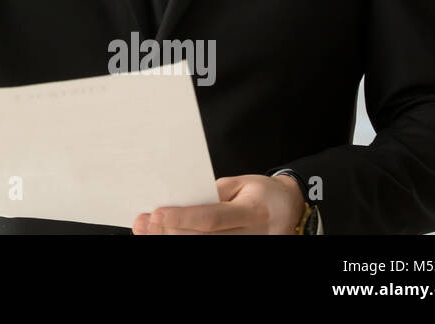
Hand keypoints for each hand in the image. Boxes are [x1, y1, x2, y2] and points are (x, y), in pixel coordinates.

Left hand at [132, 174, 305, 233]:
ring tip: (148, 231)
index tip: (156, 214)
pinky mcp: (242, 251)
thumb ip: (212, 194)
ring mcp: (248, 247)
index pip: (212, 218)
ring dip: (171, 240)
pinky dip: (187, 242)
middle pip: (203, 239)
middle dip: (169, 232)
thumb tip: (180, 202)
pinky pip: (211, 250)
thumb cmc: (262, 193)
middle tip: (144, 223)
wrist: (290, 208)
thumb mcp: (240, 183)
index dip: (182, 218)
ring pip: (205, 248)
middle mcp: (251, 236)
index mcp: (251, 212)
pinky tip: (167, 237)